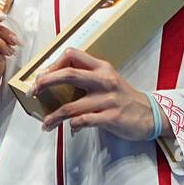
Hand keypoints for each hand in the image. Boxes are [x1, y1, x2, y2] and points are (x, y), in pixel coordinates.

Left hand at [34, 47, 154, 139]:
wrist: (150, 115)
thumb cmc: (122, 98)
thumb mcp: (106, 80)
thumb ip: (84, 77)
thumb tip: (52, 81)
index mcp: (101, 67)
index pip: (72, 55)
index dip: (53, 64)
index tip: (41, 77)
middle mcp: (104, 80)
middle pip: (68, 74)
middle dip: (45, 83)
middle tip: (33, 92)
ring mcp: (108, 99)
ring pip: (71, 106)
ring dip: (53, 116)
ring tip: (46, 124)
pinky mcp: (112, 116)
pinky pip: (84, 121)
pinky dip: (72, 126)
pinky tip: (69, 129)